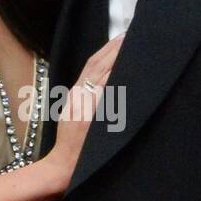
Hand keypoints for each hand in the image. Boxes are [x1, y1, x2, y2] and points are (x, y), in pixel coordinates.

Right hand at [47, 35, 124, 185]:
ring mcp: (86, 107)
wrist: (63, 166)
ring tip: (136, 47)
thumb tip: (105, 79)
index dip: (107, 49)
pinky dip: (117, 83)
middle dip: (116, 48)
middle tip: (134, 35)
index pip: (91, 64)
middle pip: (98, 65)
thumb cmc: (70, 142)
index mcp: (75, 93)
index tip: (123, 37)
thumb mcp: (72, 113)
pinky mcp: (92, 119)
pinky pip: (107, 96)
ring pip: (104, 76)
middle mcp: (80, 96)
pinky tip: (131, 73)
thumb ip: (85, 96)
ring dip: (119, 61)